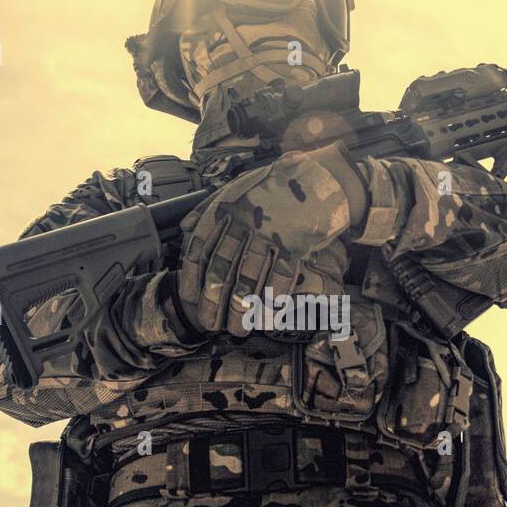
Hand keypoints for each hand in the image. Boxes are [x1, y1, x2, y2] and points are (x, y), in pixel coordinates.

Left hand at [177, 144, 364, 336]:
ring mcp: (270, 236)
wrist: (322, 175)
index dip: (192, 277)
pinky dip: (273, 303)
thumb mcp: (238, 186)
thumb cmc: (277, 184)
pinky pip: (280, 280)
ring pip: (248, 279)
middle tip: (210, 323)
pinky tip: (267, 320)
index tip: (191, 299)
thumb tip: (184, 227)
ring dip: (240, 310)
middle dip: (213, 302)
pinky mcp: (296, 245)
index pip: (200, 248)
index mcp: (227, 210)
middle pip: (221, 269)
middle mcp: (244, 224)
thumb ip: (209, 207)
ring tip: (237, 330)